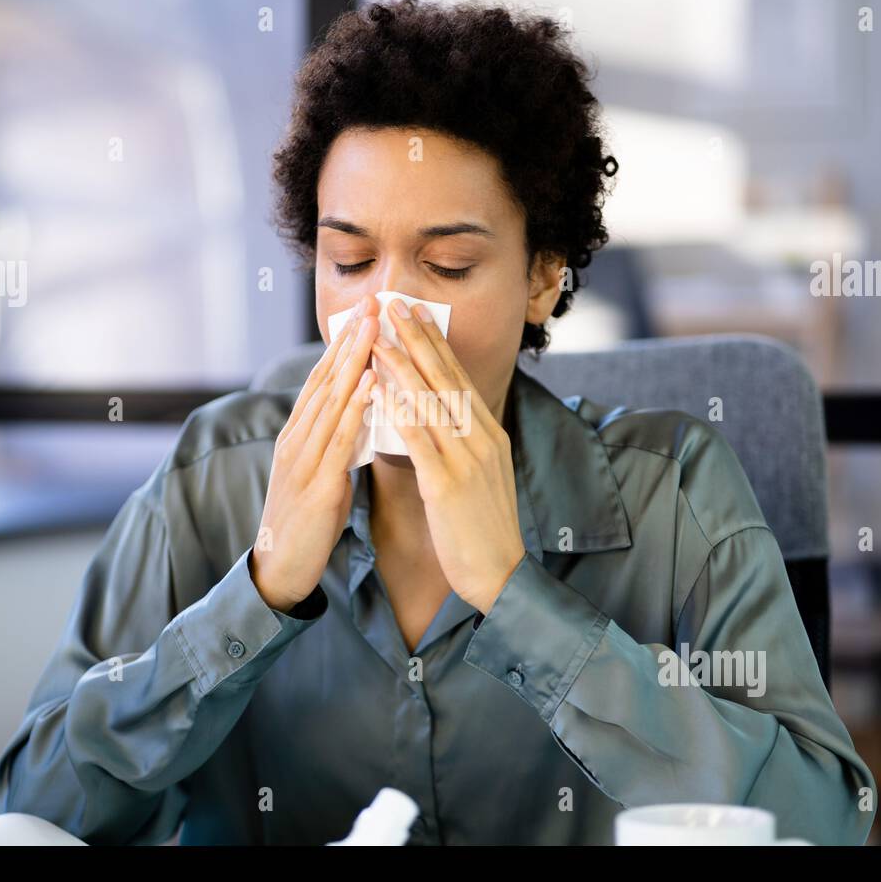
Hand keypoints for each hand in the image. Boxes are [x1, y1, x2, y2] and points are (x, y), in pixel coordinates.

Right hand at [250, 295, 377, 610]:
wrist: (280, 569)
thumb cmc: (307, 522)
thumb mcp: (322, 473)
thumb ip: (337, 441)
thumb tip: (361, 412)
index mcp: (299, 436)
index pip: (322, 380)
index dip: (343, 345)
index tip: (366, 312)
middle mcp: (296, 440)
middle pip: (324, 380)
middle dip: (349, 340)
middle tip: (372, 302)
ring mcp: (303, 461)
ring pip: (330, 401)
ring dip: (353, 361)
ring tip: (374, 327)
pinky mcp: (315, 486)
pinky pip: (338, 440)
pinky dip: (354, 407)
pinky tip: (370, 383)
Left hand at [369, 301, 526, 613]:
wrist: (501, 575)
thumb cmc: (483, 530)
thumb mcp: (482, 476)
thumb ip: (465, 444)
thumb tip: (444, 416)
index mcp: (490, 434)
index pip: (459, 379)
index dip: (436, 344)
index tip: (416, 315)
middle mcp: (482, 439)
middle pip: (447, 378)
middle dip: (419, 339)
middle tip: (395, 306)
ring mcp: (467, 459)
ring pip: (432, 401)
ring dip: (403, 365)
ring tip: (379, 337)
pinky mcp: (448, 484)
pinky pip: (420, 439)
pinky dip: (400, 410)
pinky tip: (381, 390)